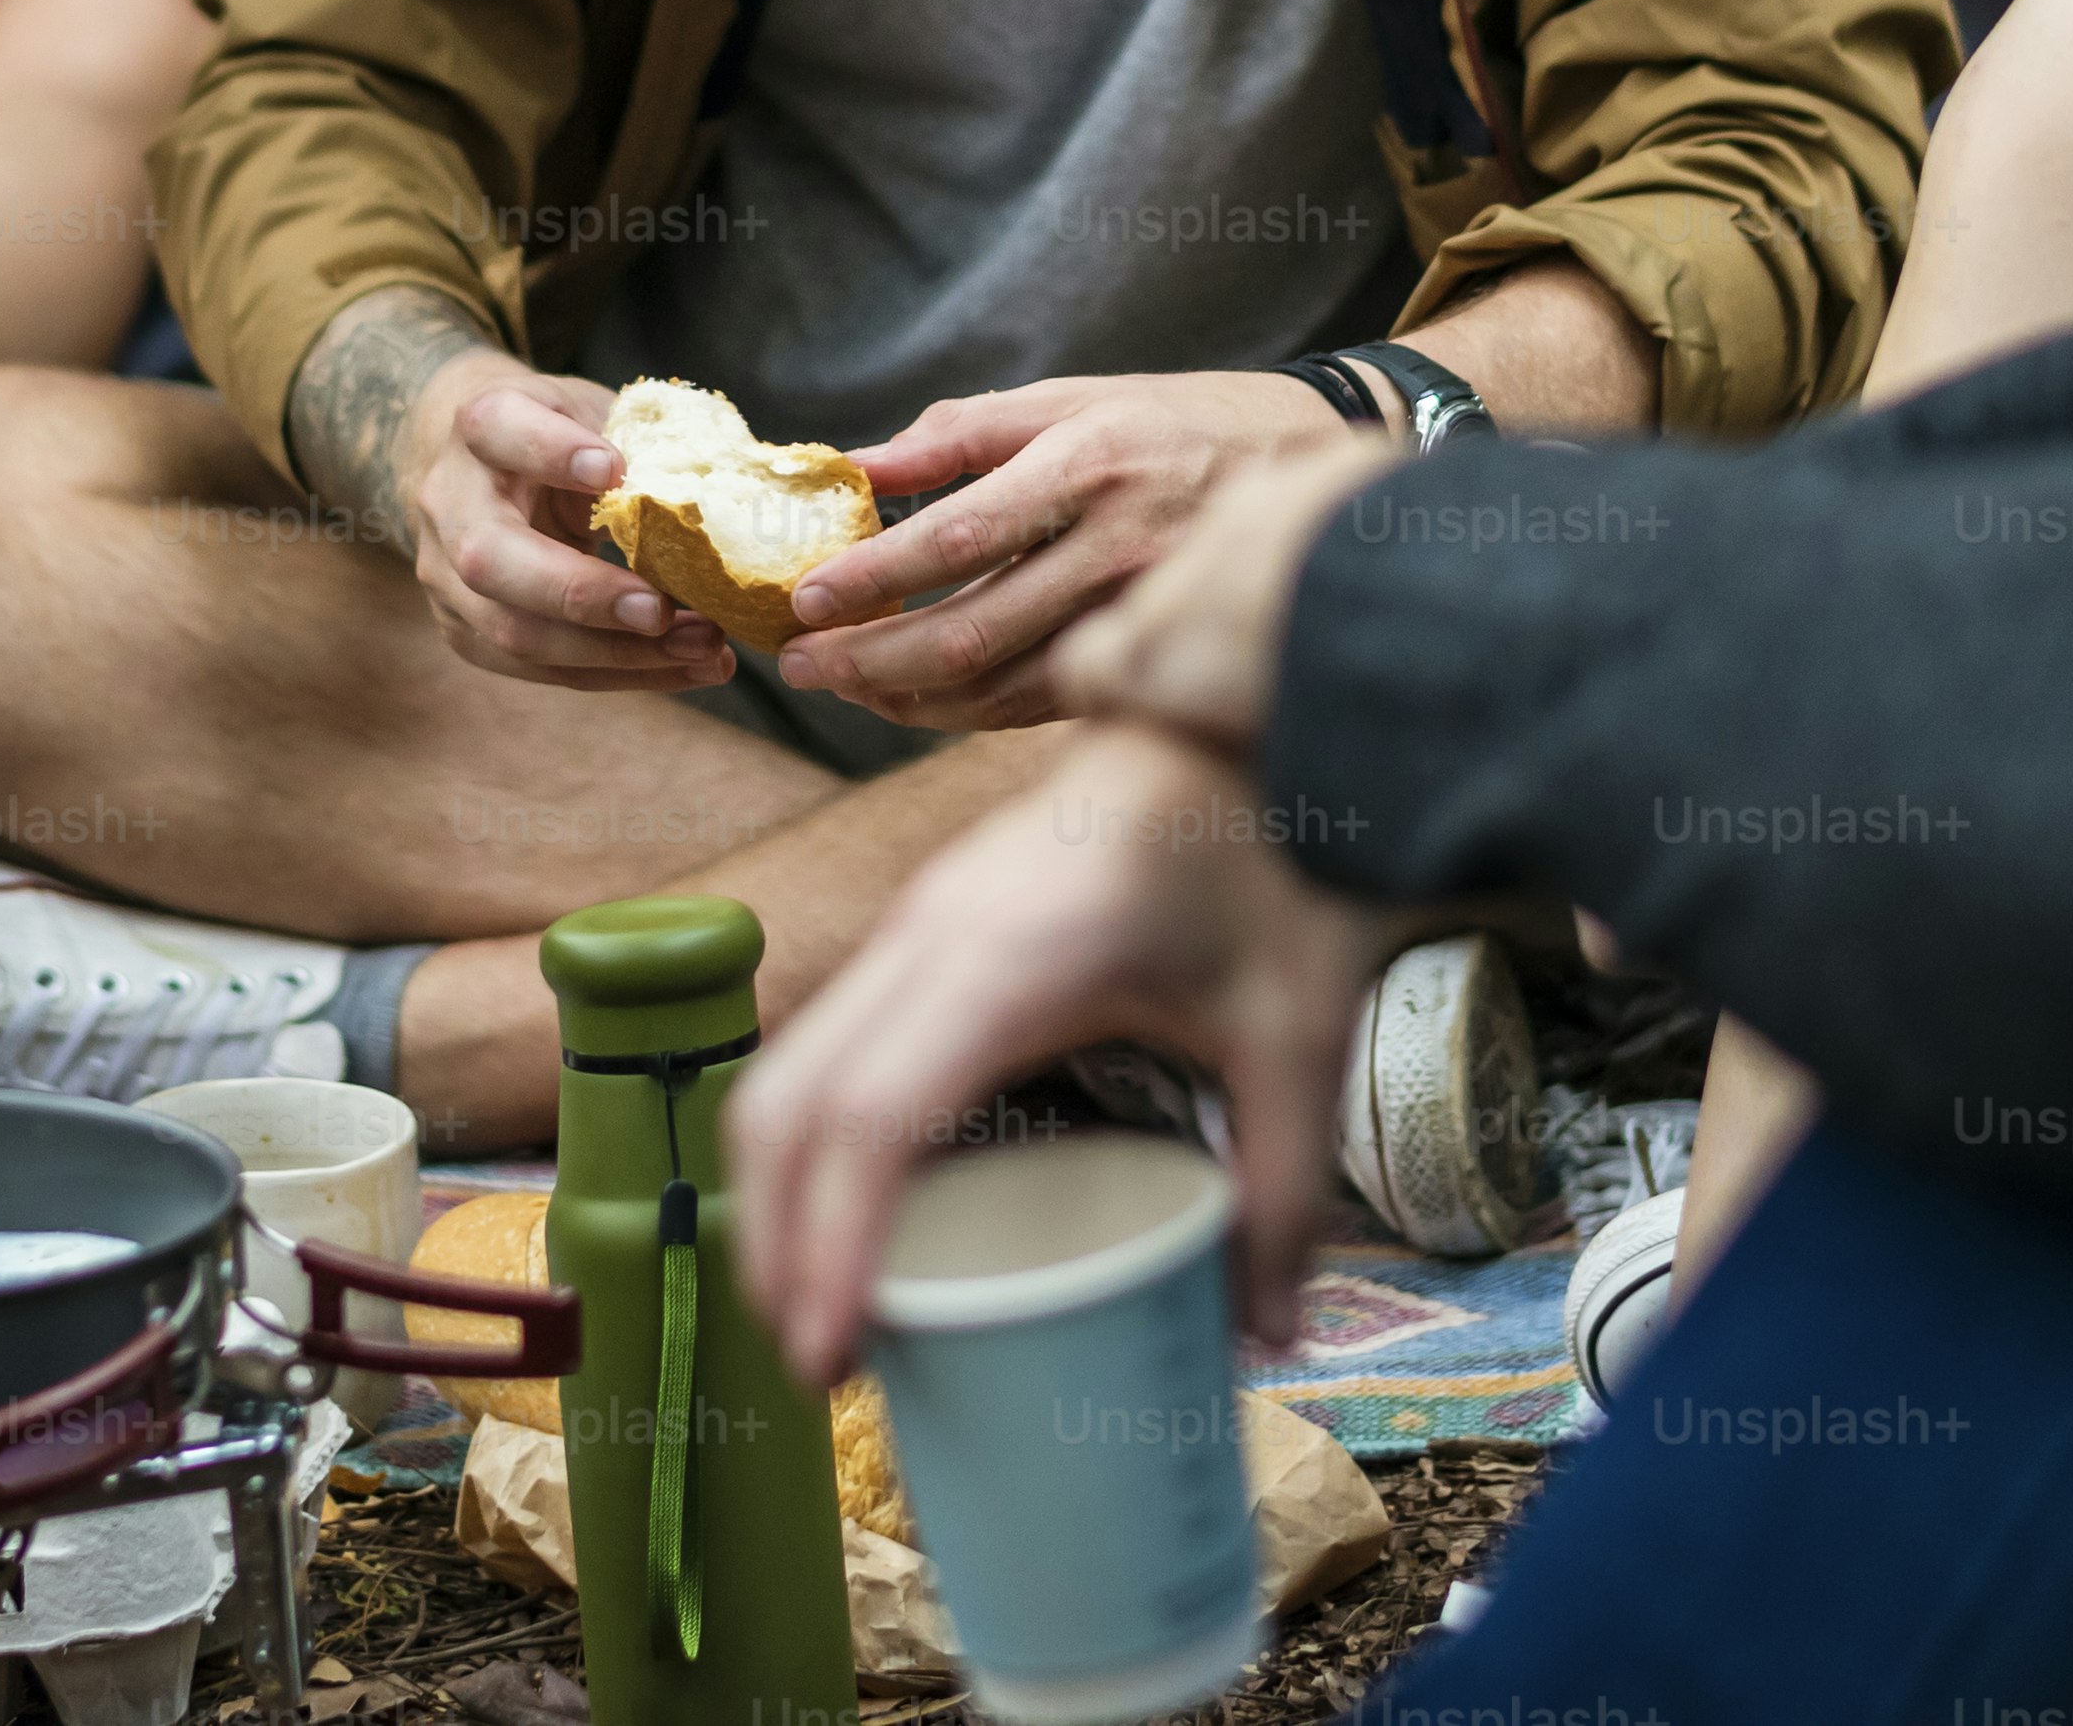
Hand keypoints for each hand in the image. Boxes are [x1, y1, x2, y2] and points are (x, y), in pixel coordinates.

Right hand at [395, 356, 736, 693]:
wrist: (483, 464)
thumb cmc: (558, 432)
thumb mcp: (592, 411)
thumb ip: (637, 442)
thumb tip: (728, 491)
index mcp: (480, 426)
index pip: (500, 430)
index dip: (551, 451)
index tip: (614, 470)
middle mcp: (449, 504)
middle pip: (491, 560)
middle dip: (580, 594)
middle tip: (660, 610)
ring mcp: (447, 578)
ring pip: (516, 633)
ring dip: (616, 652)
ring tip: (703, 648)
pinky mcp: (470, 632)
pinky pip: (543, 668)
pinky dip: (620, 673)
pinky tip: (685, 667)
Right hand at [731, 723, 1396, 1383]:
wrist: (1246, 698)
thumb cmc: (1271, 844)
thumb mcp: (1296, 1024)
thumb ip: (1287, 1185)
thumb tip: (1266, 1336)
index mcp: (1007, 958)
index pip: (872, 1119)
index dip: (830, 1247)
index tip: (831, 1363)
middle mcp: (930, 933)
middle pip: (788, 1104)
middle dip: (778, 1247)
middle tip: (823, 1373)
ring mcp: (916, 920)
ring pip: (785, 1067)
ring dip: (776, 1193)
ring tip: (826, 1310)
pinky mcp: (927, 921)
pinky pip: (826, 1039)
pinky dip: (810, 1136)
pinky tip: (859, 1210)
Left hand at [773, 372, 1367, 732]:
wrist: (1307, 462)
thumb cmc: (1172, 421)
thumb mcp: (1072, 397)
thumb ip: (962, 431)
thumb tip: (859, 466)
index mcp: (1091, 465)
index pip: (963, 535)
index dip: (877, 576)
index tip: (805, 599)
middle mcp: (1120, 546)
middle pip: (978, 629)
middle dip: (875, 658)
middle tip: (800, 666)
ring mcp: (1144, 611)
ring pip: (1010, 685)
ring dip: (913, 697)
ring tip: (846, 687)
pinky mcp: (1155, 654)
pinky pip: (1049, 701)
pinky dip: (972, 710)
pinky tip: (918, 698)